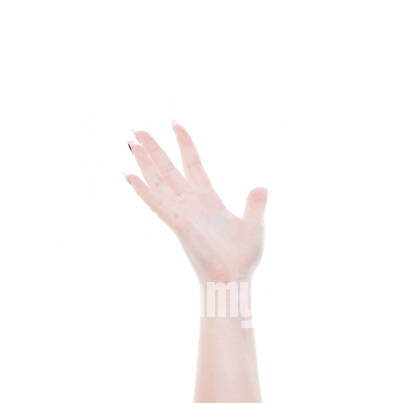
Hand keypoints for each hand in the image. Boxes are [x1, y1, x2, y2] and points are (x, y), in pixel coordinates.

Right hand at [126, 122, 266, 284]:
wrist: (233, 278)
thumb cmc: (242, 257)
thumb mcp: (254, 226)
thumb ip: (255, 205)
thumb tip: (262, 187)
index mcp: (210, 200)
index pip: (194, 166)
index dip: (185, 145)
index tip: (175, 125)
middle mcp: (192, 203)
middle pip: (170, 170)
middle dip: (156, 150)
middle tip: (138, 129)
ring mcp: (183, 213)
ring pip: (159, 182)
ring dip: (145, 163)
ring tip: (131, 143)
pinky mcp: (178, 224)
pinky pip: (158, 203)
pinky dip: (144, 190)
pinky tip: (129, 175)